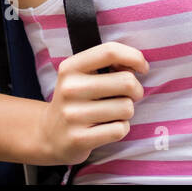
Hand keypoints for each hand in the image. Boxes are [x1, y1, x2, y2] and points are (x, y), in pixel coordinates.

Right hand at [34, 41, 147, 165]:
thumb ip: (109, 64)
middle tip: (128, 96)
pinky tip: (107, 128)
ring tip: (112, 113)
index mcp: (71, 67)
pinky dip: (121, 128)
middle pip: (126, 82)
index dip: (135, 57)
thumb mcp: (83, 75)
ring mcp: (73, 115)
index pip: (110, 51)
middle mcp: (70, 89)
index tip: (142, 68)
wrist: (49, 135)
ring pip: (127, 108)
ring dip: (127, 111)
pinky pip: (120, 129)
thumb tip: (137, 65)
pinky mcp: (79, 139)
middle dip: (136, 90)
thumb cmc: (77, 100)